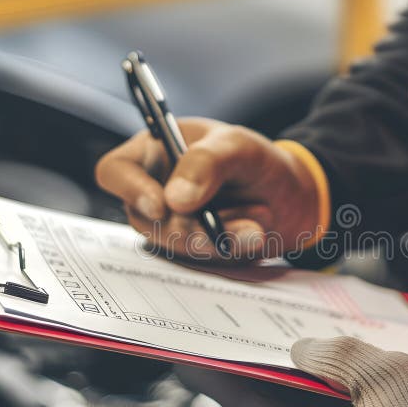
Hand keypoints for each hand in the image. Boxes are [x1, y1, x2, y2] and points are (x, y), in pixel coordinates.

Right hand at [95, 119, 320, 260]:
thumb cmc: (257, 160)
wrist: (293, 195)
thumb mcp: (237, 145)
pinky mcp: (193, 250)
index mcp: (153, 154)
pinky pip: (201, 261)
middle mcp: (154, 191)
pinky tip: (257, 233)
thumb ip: (207, 162)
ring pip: (176, 245)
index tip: (162, 206)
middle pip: (147, 220)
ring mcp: (172, 225)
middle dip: (193, 225)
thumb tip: (172, 201)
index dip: (130, 191)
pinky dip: (231, 249)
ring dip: (220, 236)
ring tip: (258, 221)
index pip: (114, 173)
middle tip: (236, 219)